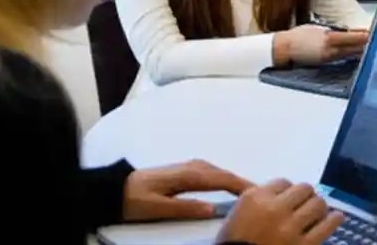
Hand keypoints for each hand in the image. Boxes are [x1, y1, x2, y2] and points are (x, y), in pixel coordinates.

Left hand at [122, 159, 251, 221]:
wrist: (115, 189)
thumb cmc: (135, 199)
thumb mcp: (157, 208)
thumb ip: (185, 207)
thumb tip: (213, 209)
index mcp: (187, 175)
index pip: (221, 179)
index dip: (241, 185)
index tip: (258, 192)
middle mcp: (191, 167)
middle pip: (223, 174)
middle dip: (242, 182)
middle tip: (262, 193)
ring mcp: (188, 167)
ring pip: (217, 173)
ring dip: (233, 180)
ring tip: (248, 191)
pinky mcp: (184, 171)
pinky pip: (211, 173)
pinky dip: (223, 178)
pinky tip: (227, 185)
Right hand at [217, 179, 342, 244]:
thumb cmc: (234, 242)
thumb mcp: (238, 214)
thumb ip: (259, 200)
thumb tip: (282, 193)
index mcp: (256, 198)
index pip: (283, 182)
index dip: (288, 190)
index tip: (289, 198)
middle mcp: (275, 208)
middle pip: (303, 189)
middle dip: (306, 195)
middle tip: (306, 203)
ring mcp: (291, 227)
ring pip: (317, 204)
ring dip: (319, 206)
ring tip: (318, 211)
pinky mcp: (304, 244)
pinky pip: (326, 226)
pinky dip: (334, 219)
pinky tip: (337, 217)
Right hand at [277, 25, 368, 65]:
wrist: (284, 49)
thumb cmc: (299, 36)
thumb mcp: (317, 28)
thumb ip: (334, 31)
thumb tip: (350, 33)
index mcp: (328, 39)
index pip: (352, 38)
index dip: (364, 36)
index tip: (375, 32)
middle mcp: (330, 50)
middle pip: (354, 48)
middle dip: (367, 43)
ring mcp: (329, 58)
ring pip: (351, 54)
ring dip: (362, 50)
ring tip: (375, 46)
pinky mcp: (327, 63)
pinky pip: (344, 58)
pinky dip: (353, 55)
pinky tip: (361, 54)